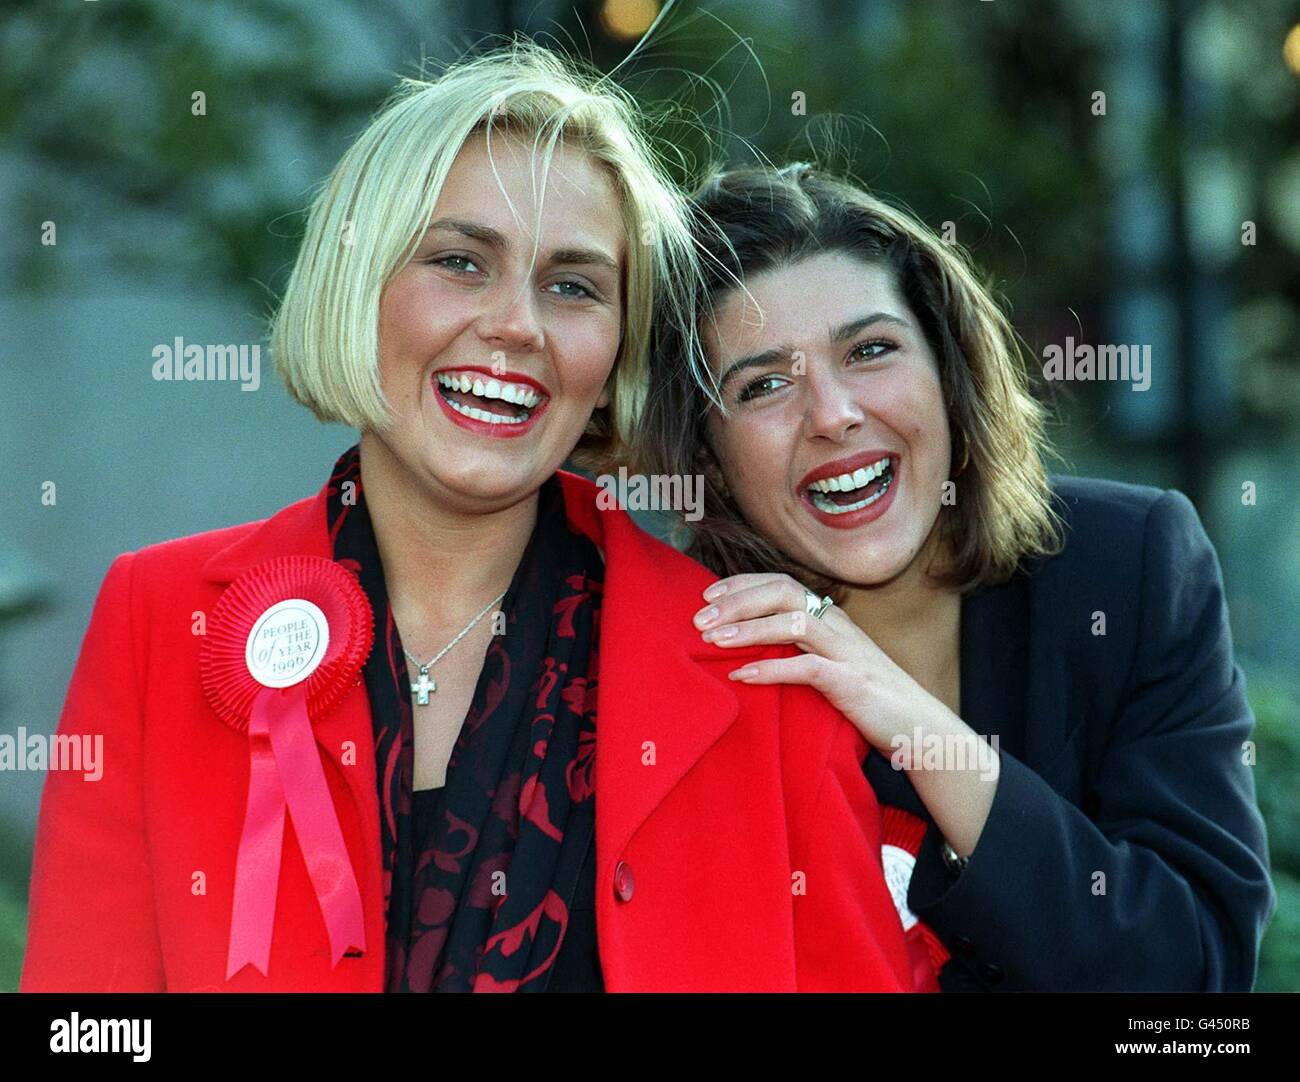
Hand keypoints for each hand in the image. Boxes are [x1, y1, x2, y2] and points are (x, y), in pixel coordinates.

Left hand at [693, 571, 953, 755]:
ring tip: (714, 641)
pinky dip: (771, 668)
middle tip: (699, 619)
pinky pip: (807, 667)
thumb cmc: (868, 696)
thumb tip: (751, 643)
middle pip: (782, 593)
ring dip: (749, 628)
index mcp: (830, 617)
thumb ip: (799, 647)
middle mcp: (837, 625)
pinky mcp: (850, 682)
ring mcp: (846, 651)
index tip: (707, 595)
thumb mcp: (830, 662)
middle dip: (737, 601)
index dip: (742, 584)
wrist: (918, 726)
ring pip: (792, 622)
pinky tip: (743, 674)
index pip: (781, 583)